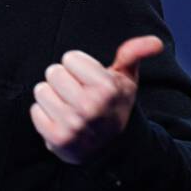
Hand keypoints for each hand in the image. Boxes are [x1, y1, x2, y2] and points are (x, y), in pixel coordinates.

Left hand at [29, 36, 163, 164]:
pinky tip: (60, 120)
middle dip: (63, 80)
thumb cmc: (113, 105)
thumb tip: (155, 42)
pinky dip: (44, 115)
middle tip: (76, 94)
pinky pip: (35, 111)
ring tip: (68, 107)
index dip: (77, 66)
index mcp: (108, 88)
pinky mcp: (57, 138)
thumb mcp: (126, 79)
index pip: (70, 58)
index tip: (88, 79)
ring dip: (52, 97)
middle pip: (53, 72)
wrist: (109, 147)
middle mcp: (91, 106)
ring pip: (41, 90)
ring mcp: (73, 124)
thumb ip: (134, 55)